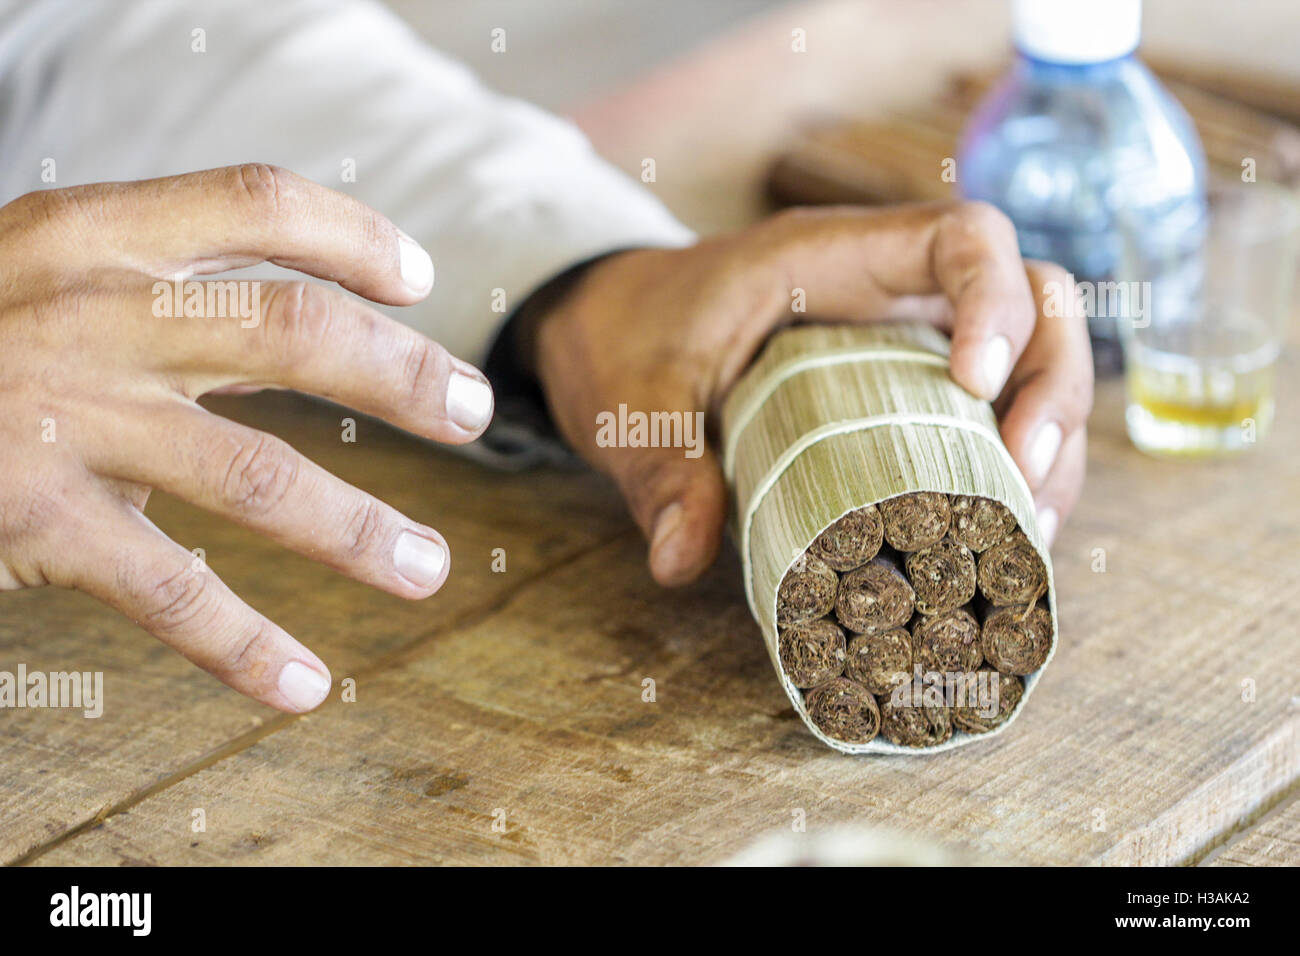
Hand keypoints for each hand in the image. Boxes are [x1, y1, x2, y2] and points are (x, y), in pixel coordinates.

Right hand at [0, 165, 493, 710]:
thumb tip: (318, 317)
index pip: (256, 201)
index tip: (418, 278)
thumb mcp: (48, 274)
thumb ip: (170, 290)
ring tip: (428, 569)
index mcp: (93, 233)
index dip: (352, 234)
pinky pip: (166, 592)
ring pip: (253, 475)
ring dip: (357, 529)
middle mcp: (86, 312)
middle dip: (401, 375)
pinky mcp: (30, 518)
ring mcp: (59, 417)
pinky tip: (305, 684)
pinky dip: (244, 644)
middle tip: (474, 413)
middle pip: (289, 331)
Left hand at [529, 201, 1091, 585]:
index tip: (977, 387)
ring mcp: (909, 338)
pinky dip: (1018, 468)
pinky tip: (1013, 533)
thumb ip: (658, 467)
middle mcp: (892, 288)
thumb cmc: (626, 338)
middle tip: (1026, 476)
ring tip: (1033, 527)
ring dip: (1055, 437)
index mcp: (833, 257)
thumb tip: (680, 560)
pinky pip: (994, 414)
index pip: (963, 237)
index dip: (998, 301)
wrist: (610, 330)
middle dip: (1053, 385)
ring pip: (1034, 358)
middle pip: (1036, 298)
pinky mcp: (908, 389)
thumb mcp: (631, 399)